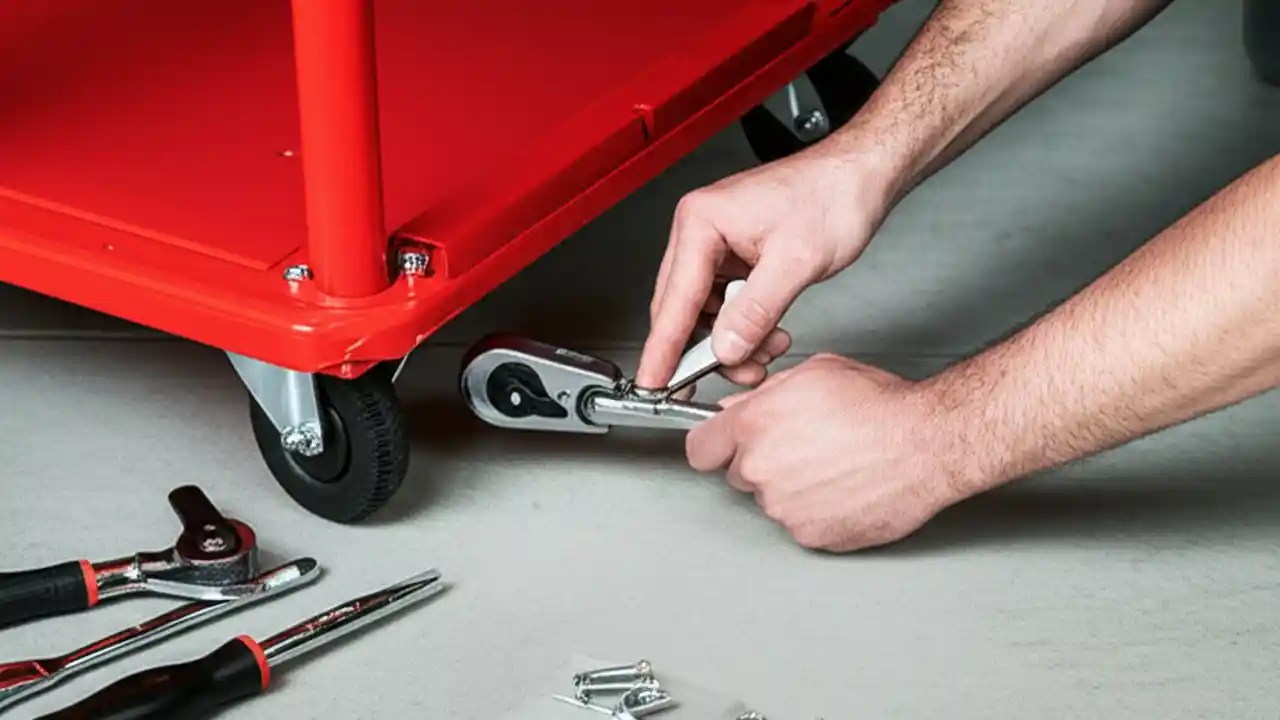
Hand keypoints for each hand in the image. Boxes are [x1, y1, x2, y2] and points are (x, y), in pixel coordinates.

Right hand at [636, 148, 889, 388]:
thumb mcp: (795, 261)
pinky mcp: (736, 256)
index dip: (663, 349)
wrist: (861, 175)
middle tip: (717, 379)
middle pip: (683, 308)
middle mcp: (702, 230)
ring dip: (731, 341)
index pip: (675, 299)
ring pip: (706, 312)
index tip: (651, 382)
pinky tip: (768, 336)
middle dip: (705, 350)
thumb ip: (755, 311)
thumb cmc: (833, 194)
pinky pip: (726, 304)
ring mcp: (718, 243)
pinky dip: (745, 327)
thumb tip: (726, 348)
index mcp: (703, 221)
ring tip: (763, 354)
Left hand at [686, 353, 977, 551]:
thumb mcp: (814, 372)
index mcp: (754, 425)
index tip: (723, 445)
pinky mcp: (811, 536)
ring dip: (791, 488)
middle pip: (738, 475)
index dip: (715, 445)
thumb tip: (739, 407)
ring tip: (834, 465)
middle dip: (761, 462)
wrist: (928, 443)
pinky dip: (817, 512)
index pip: (700, 448)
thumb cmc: (881, 404)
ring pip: (772, 501)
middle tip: (803, 447)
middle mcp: (761, 469)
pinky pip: (801, 524)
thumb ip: (765, 394)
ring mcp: (785, 508)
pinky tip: (845, 488)